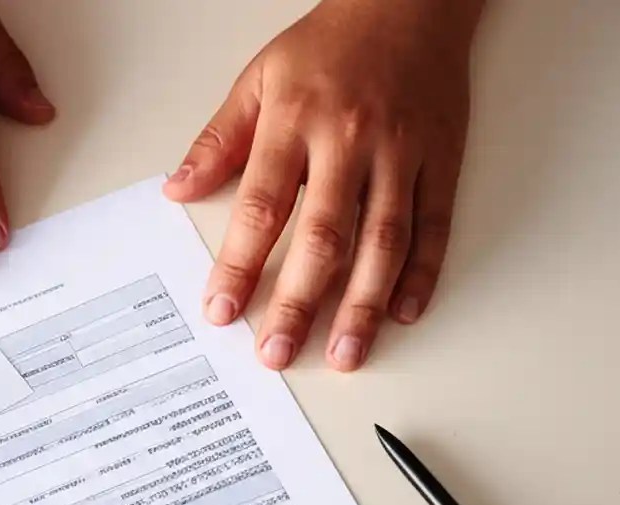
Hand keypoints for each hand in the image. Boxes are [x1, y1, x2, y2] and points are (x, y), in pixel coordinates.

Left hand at [164, 0, 483, 370]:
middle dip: (297, 303)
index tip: (222, 309)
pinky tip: (402, 312)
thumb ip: (220, 140)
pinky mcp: (441, 160)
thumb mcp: (259, 79)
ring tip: (343, 354)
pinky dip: (422, 274)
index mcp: (296, 121)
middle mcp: (351, 141)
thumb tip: (177, 188)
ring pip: (384, 241)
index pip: (262, 207)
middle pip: (324, 236)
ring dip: (361, 305)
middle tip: (277, 352)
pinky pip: (435, 226)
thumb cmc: (331, 43)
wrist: (410, 0)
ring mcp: (402, 153)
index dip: (240, 265)